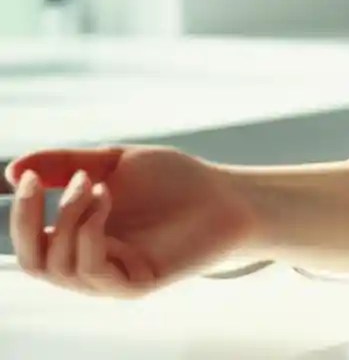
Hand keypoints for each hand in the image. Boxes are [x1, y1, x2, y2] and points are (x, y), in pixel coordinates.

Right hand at [5, 145, 257, 298]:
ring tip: (95, 184)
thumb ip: (65, 164)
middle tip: (40, 182)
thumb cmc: (173, 180)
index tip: (28, 177)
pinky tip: (106, 197)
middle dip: (28, 220)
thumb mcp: (113, 163)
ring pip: (59, 265)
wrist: (226, 193)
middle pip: (34, 260)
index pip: (31, 241)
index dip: (22, 212)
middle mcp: (92, 263)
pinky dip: (89, 231)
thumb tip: (12, 173)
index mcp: (81, 239)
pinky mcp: (135, 285)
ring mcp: (113, 277)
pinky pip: (92, 269)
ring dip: (68, 217)